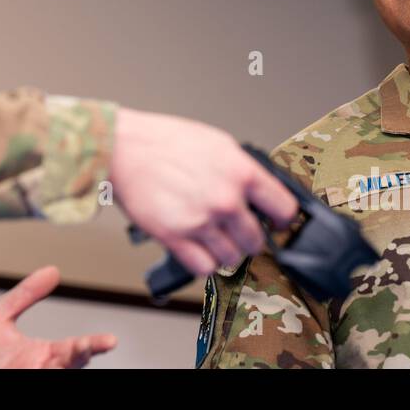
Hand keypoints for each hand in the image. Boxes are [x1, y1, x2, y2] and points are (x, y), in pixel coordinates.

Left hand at [0, 266, 116, 368]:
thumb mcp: (1, 318)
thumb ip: (25, 296)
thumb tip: (53, 270)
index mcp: (42, 356)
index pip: (74, 350)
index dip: (92, 345)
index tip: (111, 340)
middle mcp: (38, 370)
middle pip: (69, 365)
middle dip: (79, 356)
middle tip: (84, 347)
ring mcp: (26, 377)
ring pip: (52, 373)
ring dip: (56, 367)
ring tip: (59, 357)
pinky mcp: (10, 380)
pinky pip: (28, 378)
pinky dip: (32, 372)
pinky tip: (31, 364)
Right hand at [109, 108, 297, 278]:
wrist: (125, 149)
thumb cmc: (165, 142)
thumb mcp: (217, 144)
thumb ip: (241, 171)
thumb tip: (260, 194)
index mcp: (241, 172)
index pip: (284, 209)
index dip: (280, 219)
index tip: (274, 222)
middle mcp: (225, 199)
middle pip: (256, 241)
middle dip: (247, 237)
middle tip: (236, 230)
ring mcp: (201, 221)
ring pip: (231, 258)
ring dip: (224, 251)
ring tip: (212, 236)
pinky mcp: (176, 238)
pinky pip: (203, 267)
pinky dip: (202, 262)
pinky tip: (197, 246)